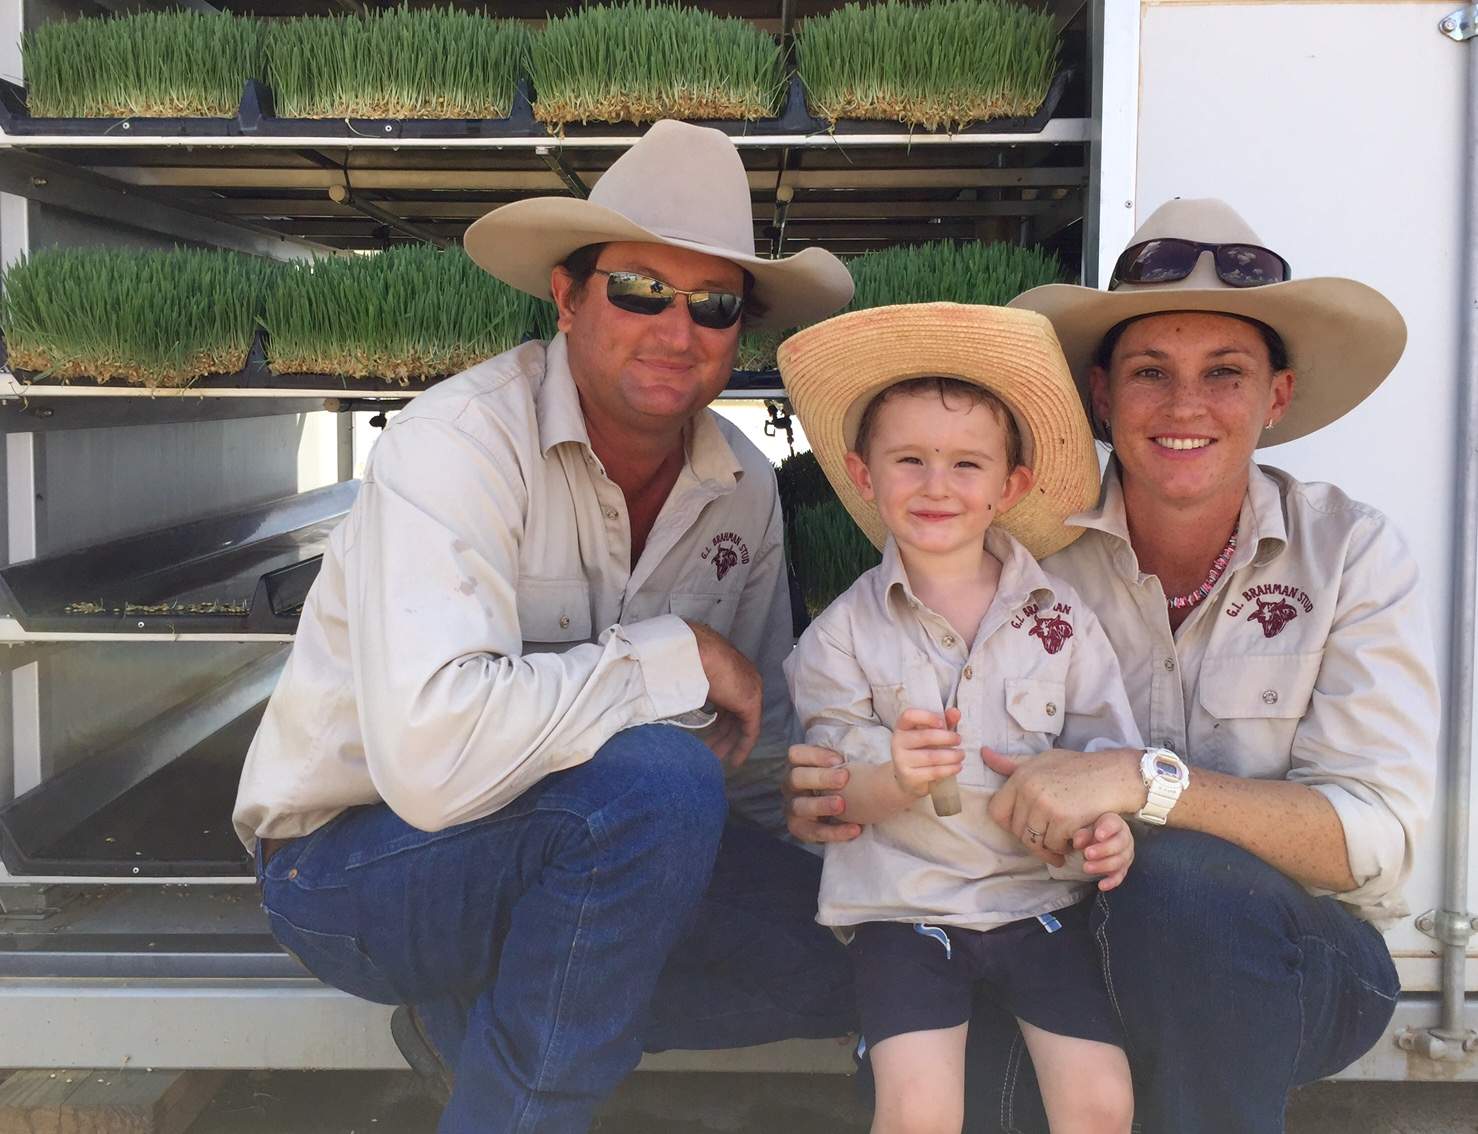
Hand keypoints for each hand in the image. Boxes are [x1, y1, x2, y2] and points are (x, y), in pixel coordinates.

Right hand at [684, 620, 761, 768]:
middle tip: (708, 752)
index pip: (726, 701)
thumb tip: (674, 700)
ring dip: (728, 743)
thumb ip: (689, 690)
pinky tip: (734, 761)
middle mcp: (743, 679)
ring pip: (741, 724)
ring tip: (713, 759)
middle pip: (734, 713)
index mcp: (728, 671)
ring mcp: (750, 689)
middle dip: (721, 735)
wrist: (690, 651)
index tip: (706, 736)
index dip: (717, 721)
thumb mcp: (687, 677)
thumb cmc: (681, 659)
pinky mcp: (751, 702)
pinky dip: (743, 746)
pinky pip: (750, 730)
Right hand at [783, 744, 860, 842]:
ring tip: (843, 805)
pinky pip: (812, 833)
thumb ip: (849, 756)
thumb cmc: (842, 785)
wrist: (840, 813)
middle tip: (844, 779)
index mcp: (799, 766)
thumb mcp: (842, 769)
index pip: (795, 753)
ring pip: (799, 806)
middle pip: (796, 777)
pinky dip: (833, 832)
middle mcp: (791, 786)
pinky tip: (854, 829)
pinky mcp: (800, 829)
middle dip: (820, 778)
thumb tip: (887, 732)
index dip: (815, 755)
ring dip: (821, 804)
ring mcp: (793, 808)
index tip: (840, 760)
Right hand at [890, 708, 963, 798]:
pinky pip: (933, 772)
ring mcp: (901, 760)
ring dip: (952, 756)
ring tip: (961, 755)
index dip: (927, 717)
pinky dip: (949, 769)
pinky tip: (957, 766)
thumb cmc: (921, 750)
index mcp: (902, 726)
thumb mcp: (931, 733)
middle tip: (959, 740)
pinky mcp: (909, 776)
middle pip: (925, 736)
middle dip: (947, 738)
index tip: (942, 723)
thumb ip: (944, 721)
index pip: (910, 715)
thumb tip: (956, 712)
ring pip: (932, 756)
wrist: (907, 778)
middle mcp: (898, 742)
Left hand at [980, 746, 1142, 860]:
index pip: (997, 812)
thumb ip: (1012, 764)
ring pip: (1034, 841)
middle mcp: (1029, 790)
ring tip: (1059, 843)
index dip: (1009, 824)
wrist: (1112, 775)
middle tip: (1047, 839)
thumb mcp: (1042, 760)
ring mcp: (1045, 806)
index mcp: (1021, 777)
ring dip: (1047, 847)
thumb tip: (984, 753)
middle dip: (1032, 839)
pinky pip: (1054, 844)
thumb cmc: (1077, 768)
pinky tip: (1073, 840)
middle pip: (1017, 830)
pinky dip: (1063, 847)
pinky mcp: (1063, 820)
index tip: (1023, 828)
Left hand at [1073, 812, 1134, 890]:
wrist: (1097, 840)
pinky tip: (1102, 885)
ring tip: (1086, 867)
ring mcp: (1125, 853)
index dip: (1107, 829)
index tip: (1098, 835)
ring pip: (1120, 861)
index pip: (1114, 823)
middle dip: (1103, 850)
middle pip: (1119, 844)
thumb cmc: (1091, 830)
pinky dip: (1111, 881)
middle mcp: (1124, 837)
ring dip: (1103, 866)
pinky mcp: (1123, 868)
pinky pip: (1120, 876)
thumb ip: (1081, 833)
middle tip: (1087, 854)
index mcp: (1114, 822)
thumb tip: (1078, 842)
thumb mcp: (1084, 828)